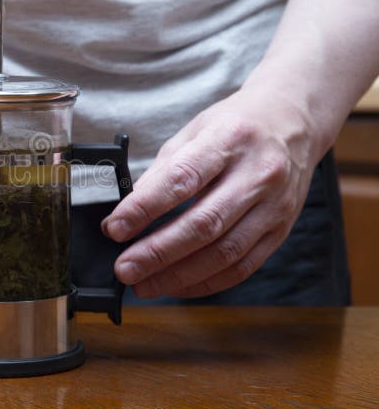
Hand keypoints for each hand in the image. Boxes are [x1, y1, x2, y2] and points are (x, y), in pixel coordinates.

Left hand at [102, 84, 320, 297]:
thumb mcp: (193, 132)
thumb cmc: (235, 127)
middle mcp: (257, 174)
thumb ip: (162, 172)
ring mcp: (275, 205)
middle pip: (204, 224)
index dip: (144, 208)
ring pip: (224, 252)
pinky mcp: (281, 230)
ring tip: (144, 284)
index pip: (182, 179)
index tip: (114, 228)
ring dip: (178, 275)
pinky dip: (205, 282)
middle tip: (124, 268)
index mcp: (229, 140)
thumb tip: (126, 213)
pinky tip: (177, 286)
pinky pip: (242, 267)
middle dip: (157, 252)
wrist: (293, 122)